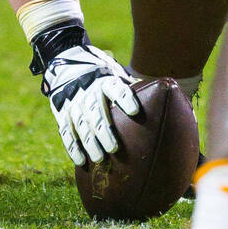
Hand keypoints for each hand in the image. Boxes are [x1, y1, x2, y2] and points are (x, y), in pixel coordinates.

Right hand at [30, 23, 139, 165]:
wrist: (68, 67)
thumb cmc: (103, 78)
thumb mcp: (116, 76)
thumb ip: (133, 87)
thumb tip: (165, 93)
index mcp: (105, 81)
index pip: (115, 88)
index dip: (125, 98)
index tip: (135, 111)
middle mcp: (88, 92)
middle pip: (96, 112)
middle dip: (104, 131)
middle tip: (115, 148)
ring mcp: (73, 104)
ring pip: (81, 124)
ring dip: (89, 142)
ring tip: (100, 159)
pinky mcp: (62, 115)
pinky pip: (66, 132)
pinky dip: (73, 147)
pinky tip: (81, 161)